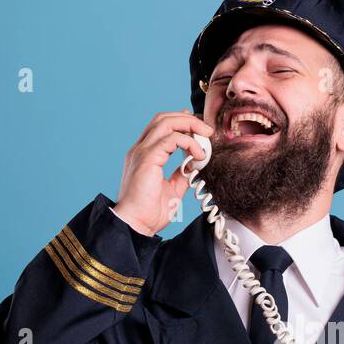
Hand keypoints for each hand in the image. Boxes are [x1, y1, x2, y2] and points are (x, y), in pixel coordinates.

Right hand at [112, 110, 214, 236]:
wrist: (136, 224)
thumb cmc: (149, 212)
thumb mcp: (172, 189)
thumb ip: (181, 175)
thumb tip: (193, 166)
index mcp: (144, 155)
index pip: (160, 126)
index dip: (180, 121)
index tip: (198, 127)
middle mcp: (140, 149)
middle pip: (163, 119)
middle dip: (188, 119)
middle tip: (207, 130)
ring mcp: (142, 152)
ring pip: (166, 123)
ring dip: (189, 125)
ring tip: (206, 136)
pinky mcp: (148, 158)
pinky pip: (171, 139)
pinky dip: (189, 142)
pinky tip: (198, 155)